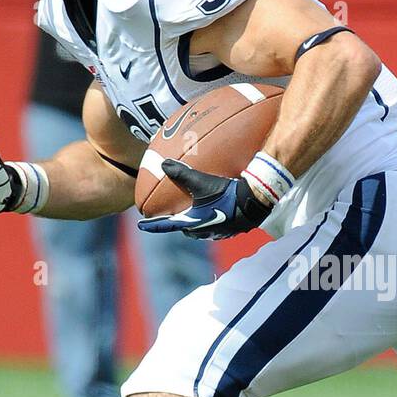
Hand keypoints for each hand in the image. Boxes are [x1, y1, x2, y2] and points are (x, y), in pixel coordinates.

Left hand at [136, 160, 270, 239]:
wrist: (255, 203)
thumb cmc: (226, 195)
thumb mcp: (202, 182)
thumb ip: (182, 173)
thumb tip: (163, 164)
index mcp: (194, 224)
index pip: (168, 225)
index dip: (154, 225)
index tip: (142, 225)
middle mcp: (205, 231)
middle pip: (186, 229)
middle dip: (179, 223)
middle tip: (172, 214)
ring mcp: (220, 232)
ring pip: (202, 228)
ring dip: (196, 220)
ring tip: (195, 210)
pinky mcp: (233, 228)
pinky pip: (217, 224)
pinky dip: (212, 216)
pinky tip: (217, 207)